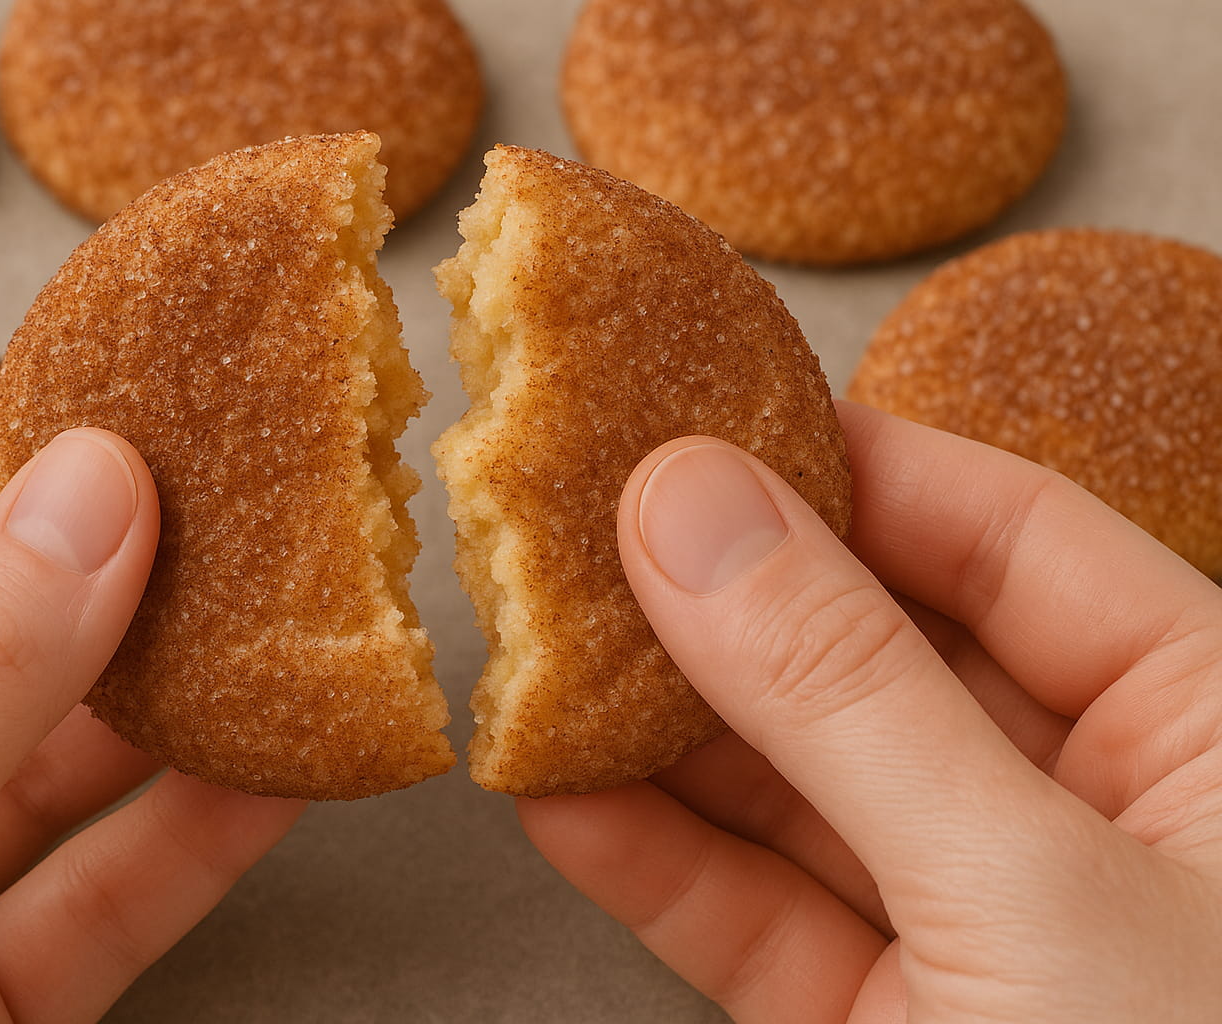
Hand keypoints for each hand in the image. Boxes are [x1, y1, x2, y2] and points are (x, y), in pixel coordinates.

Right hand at [519, 401, 1221, 1021]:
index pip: (1014, 538)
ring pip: (797, 788)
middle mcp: (1088, 816)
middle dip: (722, 601)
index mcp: (1206, 736)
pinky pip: (753, 917)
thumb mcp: (1031, 889)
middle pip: (879, 655)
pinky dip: (652, 865)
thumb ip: (850, 695)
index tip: (698, 422)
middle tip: (580, 524)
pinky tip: (559, 798)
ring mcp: (978, 927)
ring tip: (538, 648)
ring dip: (659, 732)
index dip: (850, 468)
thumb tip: (689, 510)